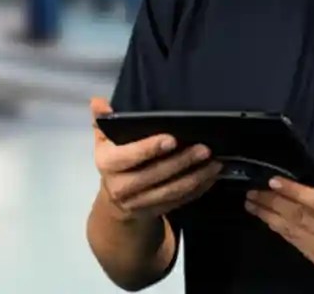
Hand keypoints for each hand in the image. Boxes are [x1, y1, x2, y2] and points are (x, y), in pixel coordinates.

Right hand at [91, 97, 223, 224]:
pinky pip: (180, 201)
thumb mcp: (104, 140)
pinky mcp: (156, 212)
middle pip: (154, 175)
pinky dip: (197, 189)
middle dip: (182, 162)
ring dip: (195, 177)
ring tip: (215, 162)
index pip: (127, 156)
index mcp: (107, 164)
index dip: (149, 149)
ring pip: (171, 191)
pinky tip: (211, 177)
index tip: (171, 139)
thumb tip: (98, 101)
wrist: (116, 202)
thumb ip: (103, 120)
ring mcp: (139, 203)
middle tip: (204, 148)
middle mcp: (120, 187)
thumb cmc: (115, 161)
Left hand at [246, 170, 313, 275]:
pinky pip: (298, 246)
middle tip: (253, 192)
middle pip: (299, 217)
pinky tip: (269, 222)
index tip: (273, 181)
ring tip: (254, 206)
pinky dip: (282, 233)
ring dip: (270, 218)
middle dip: (272, 203)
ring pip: (294, 233)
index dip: (293, 191)